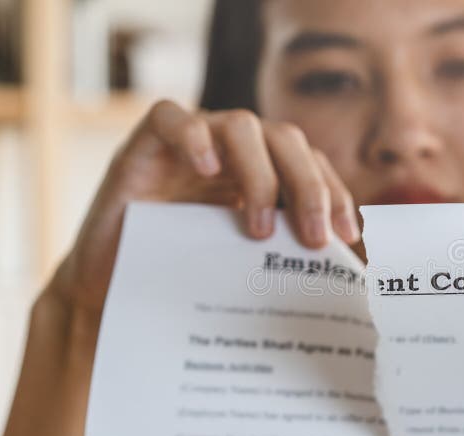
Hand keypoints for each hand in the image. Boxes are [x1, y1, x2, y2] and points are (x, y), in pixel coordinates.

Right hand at [55, 100, 358, 314]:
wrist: (115, 291)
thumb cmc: (185, 280)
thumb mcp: (245, 266)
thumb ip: (283, 256)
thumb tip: (341, 276)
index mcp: (261, 175)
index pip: (310, 165)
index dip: (333, 194)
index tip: (348, 237)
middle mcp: (231, 153)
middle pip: (285, 140)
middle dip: (309, 187)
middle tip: (314, 239)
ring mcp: (190, 145)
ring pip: (240, 126)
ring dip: (260, 175)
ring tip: (259, 230)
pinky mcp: (144, 145)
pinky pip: (170, 118)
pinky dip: (192, 136)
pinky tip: (206, 169)